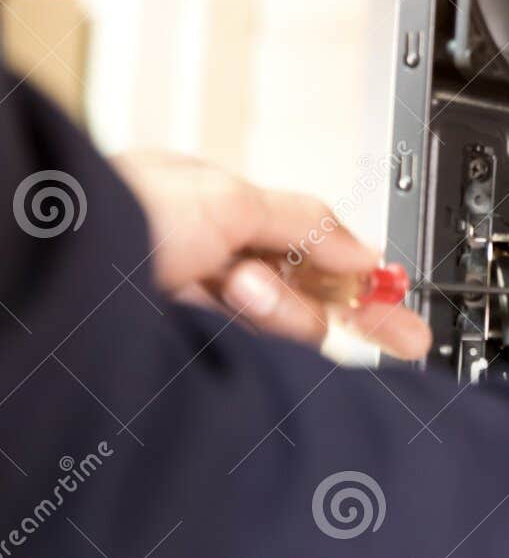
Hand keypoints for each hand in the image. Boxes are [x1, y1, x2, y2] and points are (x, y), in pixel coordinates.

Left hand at [112, 150, 429, 359]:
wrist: (54, 273)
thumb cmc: (107, 217)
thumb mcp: (225, 200)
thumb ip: (305, 222)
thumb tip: (362, 249)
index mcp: (217, 215)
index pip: (308, 246)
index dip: (360, 272)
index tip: (398, 301)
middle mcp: (210, 267)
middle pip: (308, 296)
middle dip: (343, 304)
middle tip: (403, 337)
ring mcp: (198, 316)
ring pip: (288, 330)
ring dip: (279, 308)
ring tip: (236, 289)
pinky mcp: (192, 357)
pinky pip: (260, 356)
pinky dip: (259, 331)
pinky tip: (229, 310)